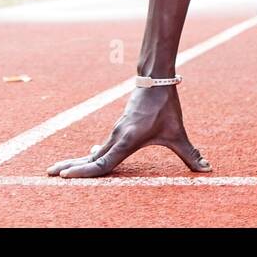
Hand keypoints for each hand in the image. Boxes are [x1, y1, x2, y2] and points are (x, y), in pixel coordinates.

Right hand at [46, 85, 211, 177]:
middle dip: (70, 167)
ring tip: (57, 170)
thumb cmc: (165, 106)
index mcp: (127, 140)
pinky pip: (101, 146)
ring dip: (76, 161)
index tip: (66, 176)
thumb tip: (207, 169)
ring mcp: (115, 133)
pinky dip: (89, 154)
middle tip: (49, 174)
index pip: (103, 162)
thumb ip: (190, 154)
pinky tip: (88, 156)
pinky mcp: (118, 129)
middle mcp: (116, 137)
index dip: (85, 171)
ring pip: (93, 152)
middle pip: (90, 158)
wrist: (156, 79)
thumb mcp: (177, 133)